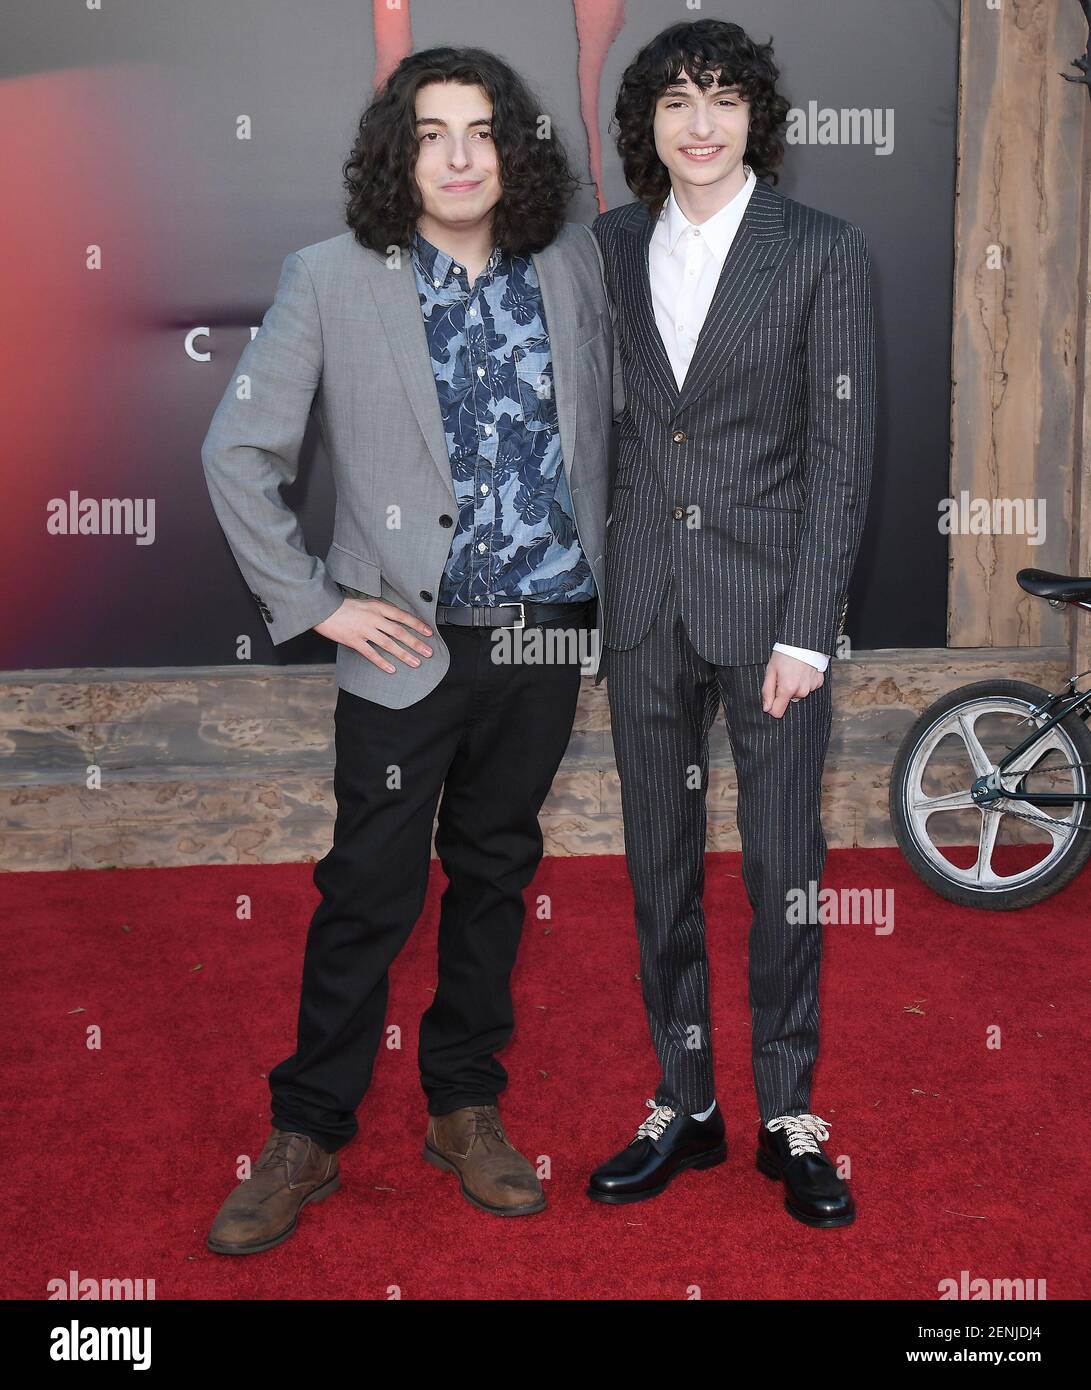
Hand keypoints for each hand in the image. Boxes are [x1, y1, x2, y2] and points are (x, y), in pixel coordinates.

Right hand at [314, 598, 432, 674]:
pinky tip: (392, 669)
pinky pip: (371, 654)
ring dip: (404, 654)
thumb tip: (396, 621)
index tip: (429, 632)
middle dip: (416, 643)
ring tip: (416, 662)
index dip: (417, 624)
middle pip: (399, 632)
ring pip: (389, 644)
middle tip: (428, 652)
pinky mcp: (354, 640)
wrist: (323, 608)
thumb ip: (380, 611)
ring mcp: (364, 630)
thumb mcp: (365, 603)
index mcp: (377, 607)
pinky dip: (383, 662)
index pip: (402, 616)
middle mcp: (374, 618)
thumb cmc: (343, 606)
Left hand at [761, 650, 823, 718]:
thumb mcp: (770, 670)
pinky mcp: (819, 682)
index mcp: (787, 689)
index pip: (777, 712)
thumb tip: (766, 708)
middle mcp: (801, 691)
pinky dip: (804, 681)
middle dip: (783, 691)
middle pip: (788, 700)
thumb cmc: (785, 653)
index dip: (771, 706)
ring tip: (792, 671)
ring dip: (794, 685)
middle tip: (782, 675)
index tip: (770, 697)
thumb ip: (767, 692)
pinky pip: (808, 687)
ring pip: (798, 693)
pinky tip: (802, 671)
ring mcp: (811, 687)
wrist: (804, 641)